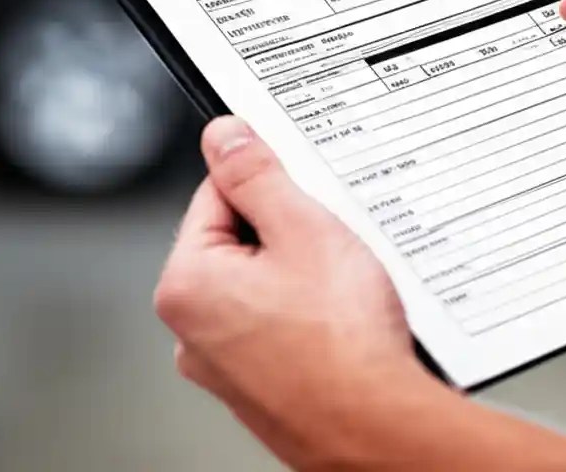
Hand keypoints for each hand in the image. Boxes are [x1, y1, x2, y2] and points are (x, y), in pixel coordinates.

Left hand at [155, 117, 433, 468]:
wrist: (379, 429)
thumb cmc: (343, 343)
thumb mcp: (303, 228)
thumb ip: (257, 174)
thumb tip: (224, 136)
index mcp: (186, 284)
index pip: (216, 195)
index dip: (269, 185)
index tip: (305, 191)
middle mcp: (193, 331)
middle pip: (239, 242)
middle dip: (289, 234)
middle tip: (332, 246)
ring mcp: (226, 365)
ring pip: (265, 286)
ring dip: (304, 276)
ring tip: (344, 291)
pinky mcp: (260, 386)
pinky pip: (281, 326)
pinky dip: (312, 317)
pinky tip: (344, 323)